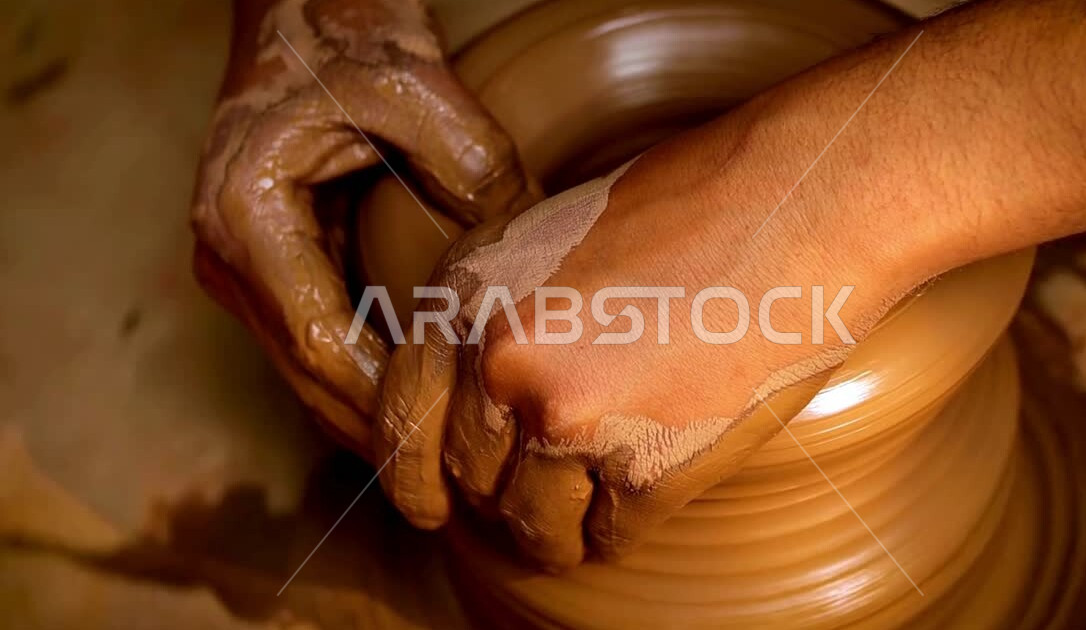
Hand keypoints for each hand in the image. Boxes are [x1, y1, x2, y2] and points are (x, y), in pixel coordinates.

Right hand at [191, 0, 537, 454]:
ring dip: (371, 420)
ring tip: (444, 465)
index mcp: (247, 215)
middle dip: (382, 431)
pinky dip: (364, 384)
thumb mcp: (418, 91)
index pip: (320, 343)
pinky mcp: (269, 268)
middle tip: (457, 483)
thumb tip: (523, 263)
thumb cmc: (347, 39)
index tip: (448, 440)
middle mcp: (230, 254)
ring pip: (307, 374)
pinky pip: (316, 346)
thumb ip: (474, 171)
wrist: (301, 14)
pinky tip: (418, 410)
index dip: (386, 403)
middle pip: (308, 377)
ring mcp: (243, 267)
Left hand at [372, 116, 913, 568]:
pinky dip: (622, 530)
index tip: (433, 505)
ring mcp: (571, 420)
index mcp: (467, 296)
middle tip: (532, 509)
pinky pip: (611, 536)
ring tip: (580, 526)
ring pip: (537, 526)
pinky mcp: (645, 467)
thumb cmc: (694, 206)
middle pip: (473, 480)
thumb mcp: (554, 239)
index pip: (403, 417)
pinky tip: (643, 497)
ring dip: (558, 535)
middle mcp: (502, 361)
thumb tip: (485, 402)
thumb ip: (503, 316)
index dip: (416, 474)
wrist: (799, 205)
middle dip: (501, 502)